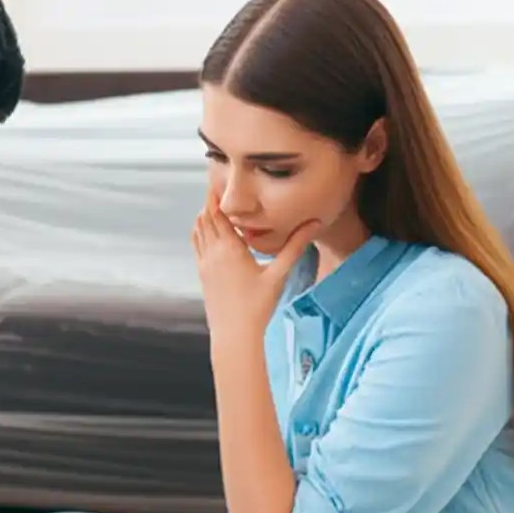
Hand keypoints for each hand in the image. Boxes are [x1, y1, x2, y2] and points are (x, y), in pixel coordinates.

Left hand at [191, 191, 319, 346]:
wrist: (234, 334)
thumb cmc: (257, 306)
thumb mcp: (279, 274)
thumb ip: (296, 246)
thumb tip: (315, 223)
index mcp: (229, 249)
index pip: (217, 212)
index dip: (216, 194)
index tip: (218, 178)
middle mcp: (212, 253)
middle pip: (205, 217)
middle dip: (210, 200)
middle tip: (216, 183)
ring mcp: (205, 264)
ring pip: (198, 230)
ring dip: (205, 215)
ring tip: (214, 202)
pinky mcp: (203, 274)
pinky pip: (197, 245)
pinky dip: (201, 231)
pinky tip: (208, 230)